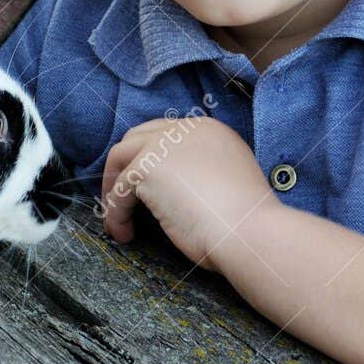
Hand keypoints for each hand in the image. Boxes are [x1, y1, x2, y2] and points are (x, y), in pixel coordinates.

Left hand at [100, 116, 272, 272]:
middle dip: (124, 167)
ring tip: (118, 221)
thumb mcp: (226, 182)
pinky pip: (119, 191)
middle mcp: (186, 128)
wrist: (249, 232)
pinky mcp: (146, 166)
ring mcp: (164, 144)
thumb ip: (201, 172)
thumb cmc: (245, 222)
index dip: (149, 158)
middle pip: (137, 138)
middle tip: (121, 200)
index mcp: (209, 130)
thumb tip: (172, 188)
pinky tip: (124, 234)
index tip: (142, 186)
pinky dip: (115, 213)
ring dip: (114, 191)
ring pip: (120, 158)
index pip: (165, 133)